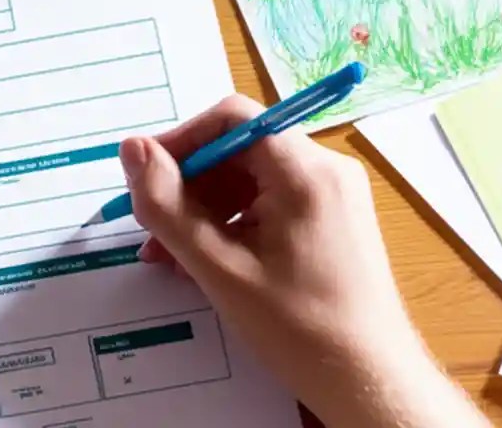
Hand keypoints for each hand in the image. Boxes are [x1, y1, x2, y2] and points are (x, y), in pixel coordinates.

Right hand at [121, 94, 488, 427]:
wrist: (369, 381)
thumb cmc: (300, 328)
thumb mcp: (219, 267)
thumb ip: (168, 206)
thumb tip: (133, 149)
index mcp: (306, 171)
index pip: (232, 119)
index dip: (181, 140)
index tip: (145, 176)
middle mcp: (326, 170)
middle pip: (239, 150)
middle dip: (189, 184)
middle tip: (152, 228)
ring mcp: (333, 196)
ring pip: (252, 179)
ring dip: (206, 209)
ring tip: (172, 255)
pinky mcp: (333, 220)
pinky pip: (272, 202)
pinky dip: (235, 224)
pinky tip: (208, 261)